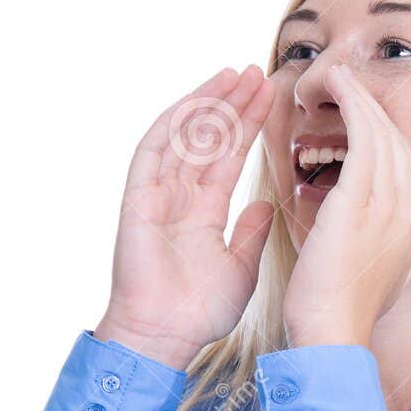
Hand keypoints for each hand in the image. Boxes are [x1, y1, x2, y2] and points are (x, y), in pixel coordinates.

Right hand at [95, 65, 275, 368]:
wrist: (165, 337)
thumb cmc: (200, 311)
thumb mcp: (241, 266)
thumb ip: (252, 232)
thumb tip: (267, 204)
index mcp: (204, 211)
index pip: (229, 156)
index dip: (249, 125)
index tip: (271, 97)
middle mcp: (179, 197)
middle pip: (208, 138)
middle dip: (233, 104)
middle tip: (258, 73)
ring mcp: (157, 195)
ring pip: (183, 136)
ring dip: (207, 104)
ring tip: (235, 77)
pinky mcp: (138, 199)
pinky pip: (153, 151)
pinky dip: (173, 124)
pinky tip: (197, 102)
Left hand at [282, 63, 410, 348]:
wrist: (334, 333)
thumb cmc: (352, 310)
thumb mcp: (397, 275)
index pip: (406, 162)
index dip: (386, 132)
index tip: (362, 113)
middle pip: (397, 141)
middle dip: (374, 106)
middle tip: (348, 81)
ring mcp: (389, 203)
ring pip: (381, 133)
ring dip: (360, 97)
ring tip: (339, 75)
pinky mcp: (360, 199)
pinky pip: (362, 137)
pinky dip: (352, 105)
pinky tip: (338, 85)